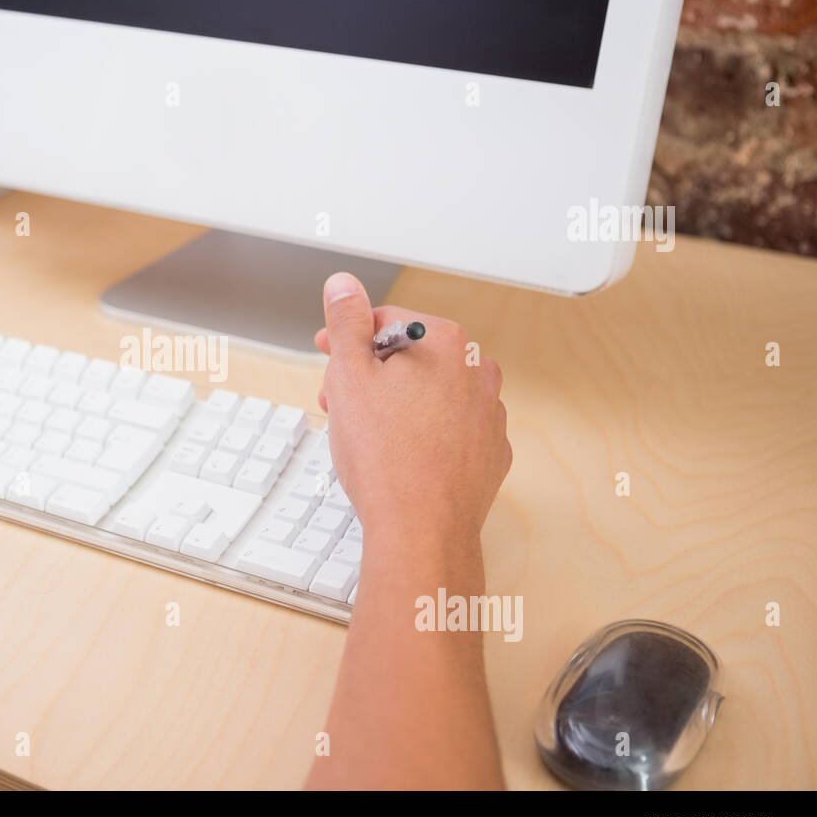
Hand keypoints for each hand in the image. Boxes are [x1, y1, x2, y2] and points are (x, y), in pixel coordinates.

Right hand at [313, 272, 510, 559]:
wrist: (421, 530)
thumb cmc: (385, 459)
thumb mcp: (348, 377)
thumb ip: (346, 323)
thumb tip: (344, 286)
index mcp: (444, 342)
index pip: (385, 320)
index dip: (347, 339)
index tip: (326, 355)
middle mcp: (476, 371)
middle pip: (410, 356)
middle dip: (370, 374)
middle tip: (339, 401)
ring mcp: (489, 413)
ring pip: (431, 393)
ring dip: (397, 403)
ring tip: (366, 434)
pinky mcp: (490, 451)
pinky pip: (450, 429)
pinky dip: (424, 434)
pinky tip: (399, 455)